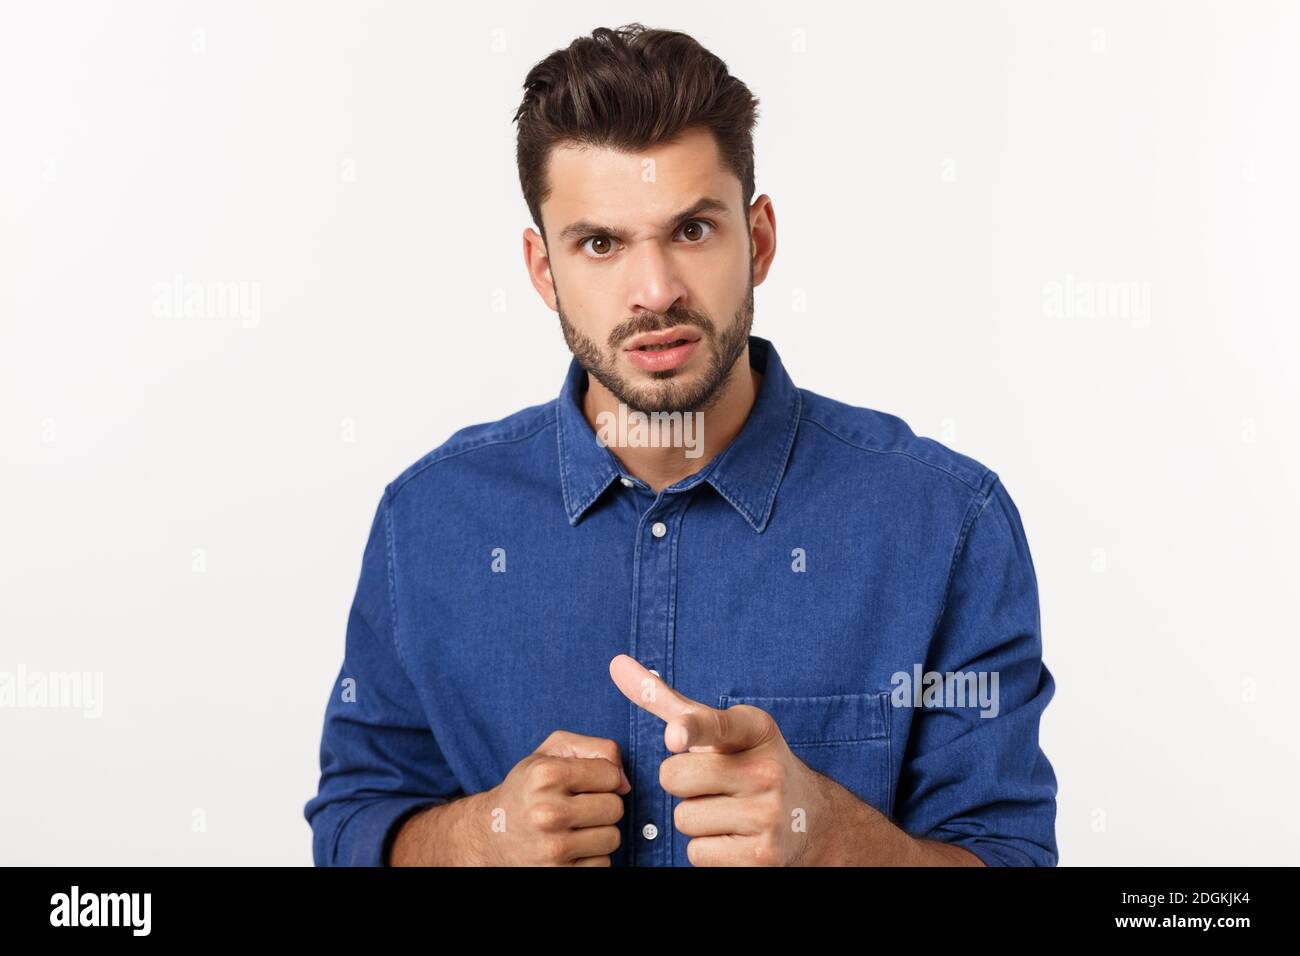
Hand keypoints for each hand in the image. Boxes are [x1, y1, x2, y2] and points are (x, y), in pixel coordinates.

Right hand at [477, 730, 630, 865]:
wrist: (492, 833)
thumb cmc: (529, 788)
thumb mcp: (552, 752)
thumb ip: (597, 749)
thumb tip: (625, 784)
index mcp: (546, 775)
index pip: (611, 775)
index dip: (603, 778)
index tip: (584, 783)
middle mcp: (547, 812)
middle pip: (615, 808)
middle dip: (603, 806)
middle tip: (578, 807)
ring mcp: (552, 848)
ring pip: (612, 838)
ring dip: (599, 833)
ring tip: (573, 828)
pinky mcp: (558, 875)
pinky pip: (603, 864)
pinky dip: (591, 857)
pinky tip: (569, 848)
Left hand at [608, 655, 830, 865]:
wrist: (810, 818)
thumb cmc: (746, 762)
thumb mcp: (719, 729)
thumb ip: (666, 700)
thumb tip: (616, 663)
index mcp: (754, 729)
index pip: (715, 725)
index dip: (691, 729)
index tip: (675, 734)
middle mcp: (766, 770)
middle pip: (674, 778)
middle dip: (681, 784)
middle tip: (713, 783)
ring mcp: (768, 815)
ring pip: (683, 820)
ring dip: (693, 819)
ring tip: (726, 809)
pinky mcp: (761, 857)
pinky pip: (697, 853)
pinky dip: (706, 848)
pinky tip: (733, 836)